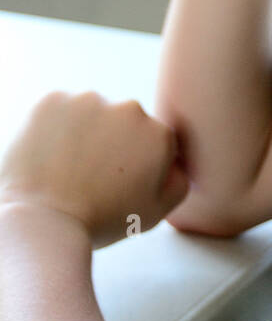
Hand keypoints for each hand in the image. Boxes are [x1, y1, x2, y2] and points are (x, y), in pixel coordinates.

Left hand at [0, 91, 189, 248]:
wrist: (44, 220)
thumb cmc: (100, 220)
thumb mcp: (158, 211)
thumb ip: (178, 179)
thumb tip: (174, 159)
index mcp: (159, 135)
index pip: (152, 140)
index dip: (136, 163)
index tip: (118, 183)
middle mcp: (129, 109)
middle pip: (123, 122)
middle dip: (112, 142)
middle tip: (92, 176)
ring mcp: (89, 101)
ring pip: (91, 112)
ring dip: (84, 131)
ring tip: (68, 167)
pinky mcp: (53, 100)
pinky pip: (60, 109)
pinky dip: (55, 127)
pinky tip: (50, 155)